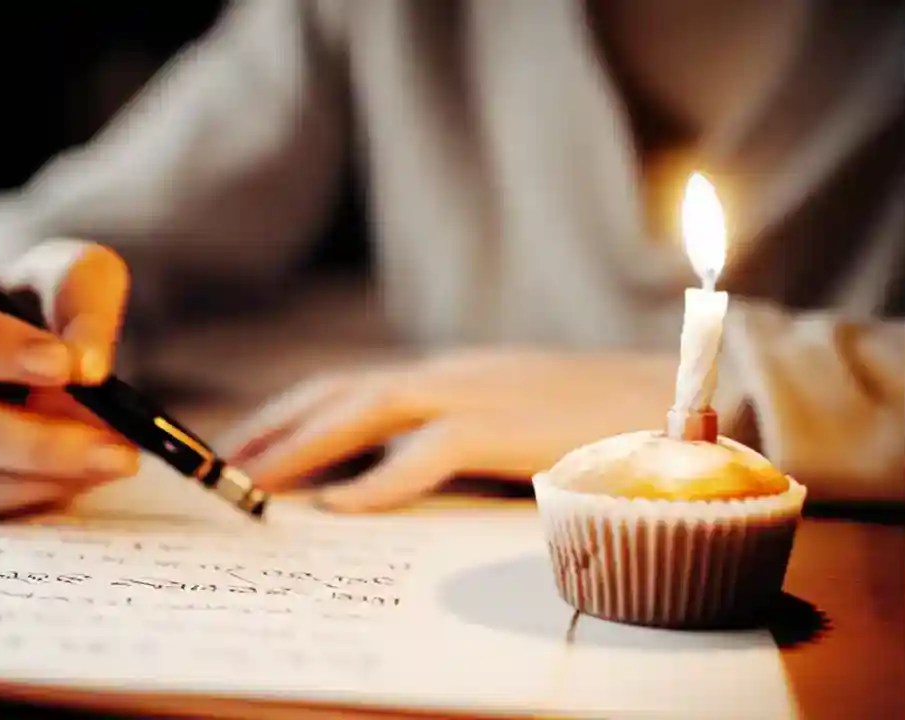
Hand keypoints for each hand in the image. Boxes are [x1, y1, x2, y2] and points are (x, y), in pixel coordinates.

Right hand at [0, 241, 138, 516]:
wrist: (19, 363)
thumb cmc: (32, 309)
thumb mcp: (65, 274)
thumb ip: (80, 294)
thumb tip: (86, 365)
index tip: (64, 366)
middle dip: (24, 437)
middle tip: (112, 444)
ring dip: (37, 475)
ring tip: (110, 460)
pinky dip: (25, 497)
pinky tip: (78, 478)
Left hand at [221, 349, 676, 511]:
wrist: (681, 397)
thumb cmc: (595, 419)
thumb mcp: (510, 418)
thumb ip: (453, 435)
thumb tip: (388, 473)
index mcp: (449, 374)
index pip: (349, 384)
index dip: (291, 411)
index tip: (244, 442)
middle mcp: (450, 374)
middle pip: (340, 391)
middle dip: (276, 427)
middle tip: (224, 466)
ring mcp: (477, 393)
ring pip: (369, 410)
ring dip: (305, 447)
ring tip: (256, 484)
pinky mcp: (510, 426)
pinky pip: (432, 453)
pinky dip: (383, 480)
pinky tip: (343, 506)